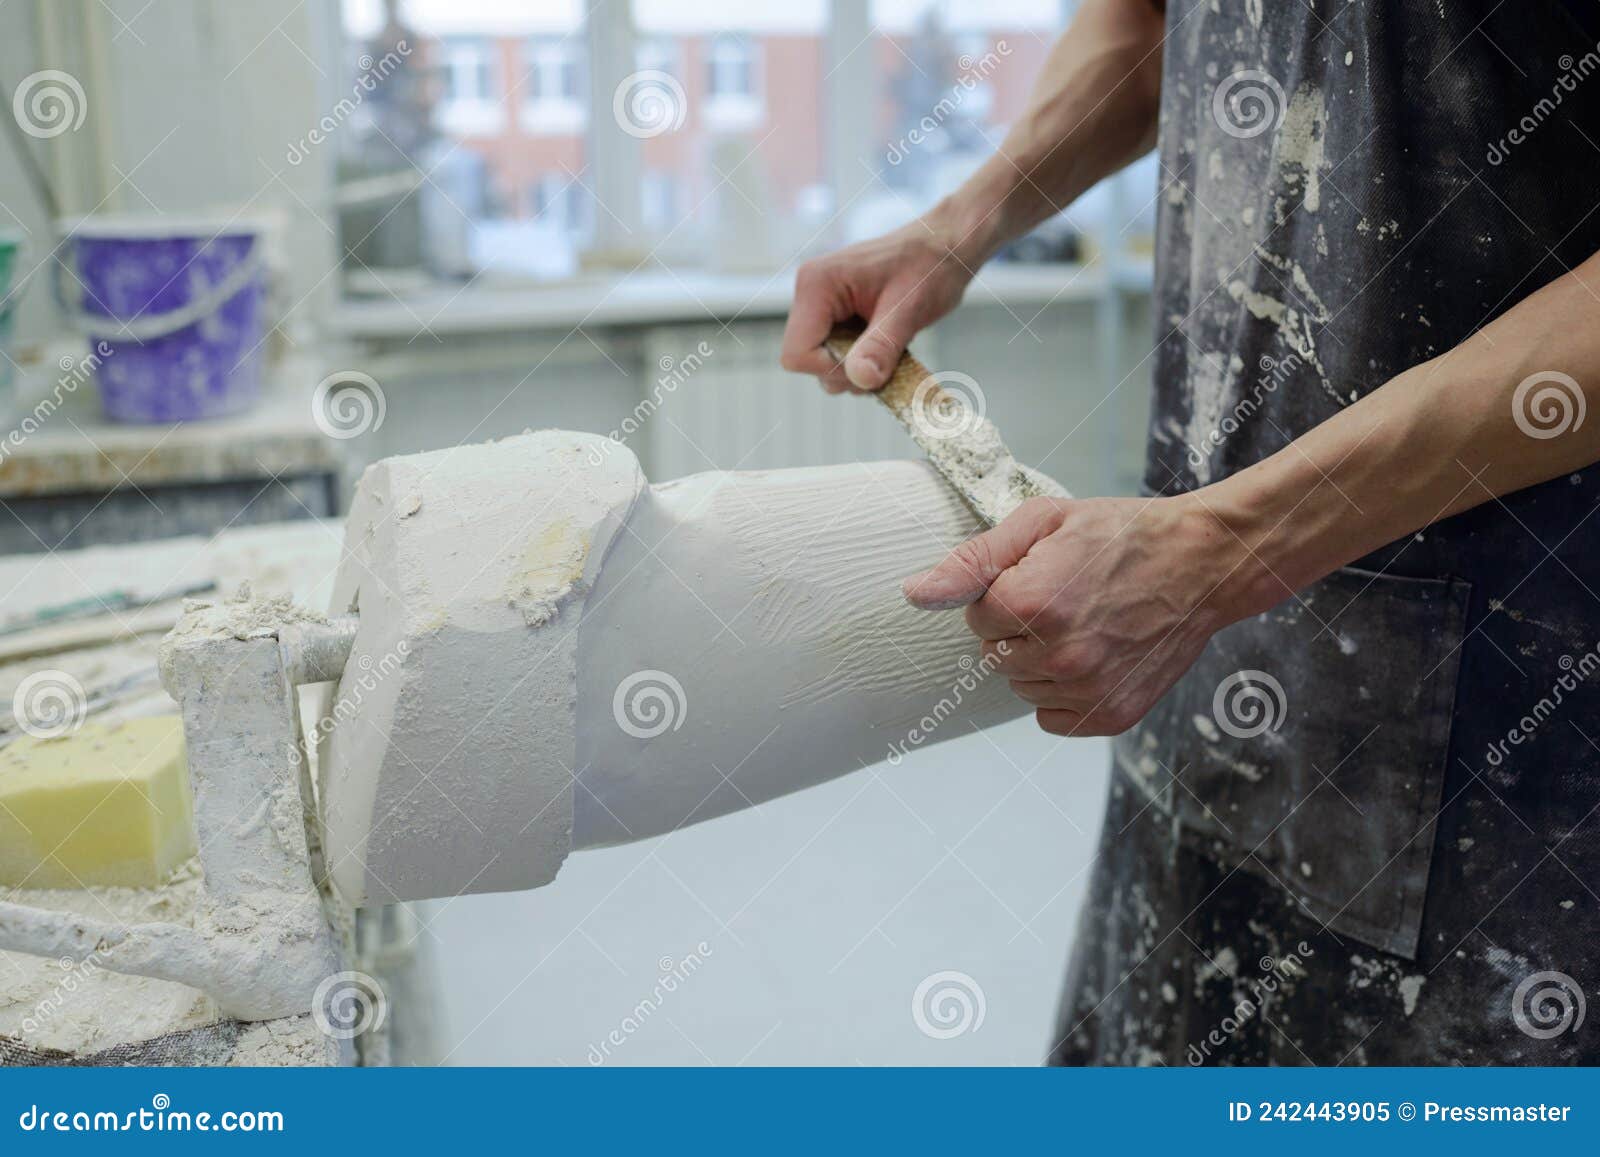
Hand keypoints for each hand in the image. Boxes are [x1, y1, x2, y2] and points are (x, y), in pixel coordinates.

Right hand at [780, 211, 981, 393]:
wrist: (946, 246)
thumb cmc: (931, 266)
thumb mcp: (909, 308)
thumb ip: (882, 345)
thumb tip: (861, 379)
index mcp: (817, 285)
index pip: (796, 354)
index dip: (832, 370)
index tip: (873, 363)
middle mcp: (811, 294)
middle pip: (808, 362)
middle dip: (850, 371)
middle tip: (890, 354)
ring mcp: (822, 306)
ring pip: (824, 364)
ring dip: (861, 368)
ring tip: (893, 343)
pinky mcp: (836, 316)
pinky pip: (839, 356)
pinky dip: (865, 361)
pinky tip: (888, 342)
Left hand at [901, 496, 1250, 736]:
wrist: (1203, 562)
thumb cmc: (1122, 535)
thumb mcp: (1042, 522)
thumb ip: (972, 561)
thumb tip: (914, 594)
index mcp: (1032, 602)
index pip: (975, 615)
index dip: (1004, 590)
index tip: (1042, 574)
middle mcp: (1057, 655)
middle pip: (995, 654)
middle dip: (1018, 626)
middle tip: (1068, 597)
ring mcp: (1086, 691)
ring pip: (1021, 685)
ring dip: (1039, 660)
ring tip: (1085, 623)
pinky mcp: (1109, 716)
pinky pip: (1050, 716)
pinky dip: (1063, 692)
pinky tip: (1094, 656)